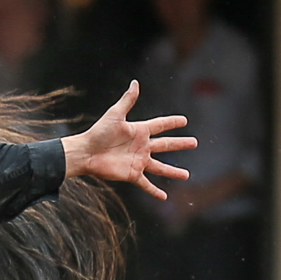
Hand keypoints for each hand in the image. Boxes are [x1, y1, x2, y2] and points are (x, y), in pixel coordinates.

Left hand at [60, 81, 195, 200]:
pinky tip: (164, 196)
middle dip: (180, 144)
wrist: (86, 152)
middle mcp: (141, 146)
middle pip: (165, 145)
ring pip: (160, 167)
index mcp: (139, 131)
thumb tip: (135, 82)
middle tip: (194, 143)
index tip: (184, 121)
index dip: (172, 122)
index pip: (160, 125)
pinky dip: (154, 191)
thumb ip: (128, 100)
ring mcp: (138, 161)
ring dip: (173, 171)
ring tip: (186, 175)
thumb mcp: (115, 114)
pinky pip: (146, 184)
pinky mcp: (132, 174)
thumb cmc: (99, 132)